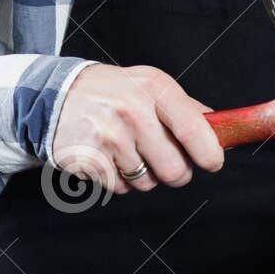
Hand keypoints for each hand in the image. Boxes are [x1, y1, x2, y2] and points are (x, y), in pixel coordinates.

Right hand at [49, 63, 224, 194]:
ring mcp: (110, 136)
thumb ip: (184, 106)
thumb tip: (220, 126)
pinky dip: (117, 180)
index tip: (212, 162)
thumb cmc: (110, 92)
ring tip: (126, 152)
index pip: (195, 129)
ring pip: (147, 182)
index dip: (209, 154)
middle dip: (174, 173)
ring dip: (142, 176)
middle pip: (175, 169)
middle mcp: (133, 110)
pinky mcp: (90, 158)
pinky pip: (120, 188)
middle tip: (163, 161)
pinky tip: (107, 158)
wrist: (54, 95)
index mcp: (154, 88)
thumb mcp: (148, 85)